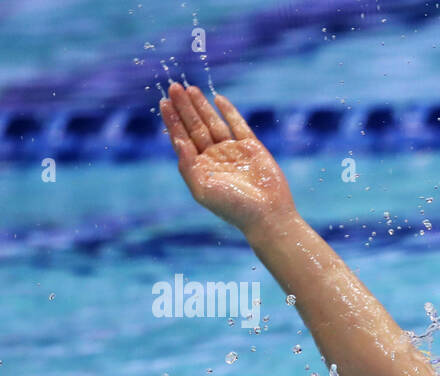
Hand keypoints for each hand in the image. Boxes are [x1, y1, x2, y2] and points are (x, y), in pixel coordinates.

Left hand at [160, 83, 295, 234]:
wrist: (268, 215)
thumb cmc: (234, 208)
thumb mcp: (202, 189)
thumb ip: (187, 166)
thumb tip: (177, 141)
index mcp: (200, 167)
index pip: (182, 138)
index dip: (173, 120)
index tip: (164, 101)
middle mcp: (214, 157)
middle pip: (195, 126)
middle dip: (184, 107)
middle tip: (174, 87)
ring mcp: (233, 151)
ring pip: (213, 122)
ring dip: (201, 106)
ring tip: (190, 88)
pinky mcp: (252, 148)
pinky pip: (238, 125)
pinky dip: (229, 112)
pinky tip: (218, 99)